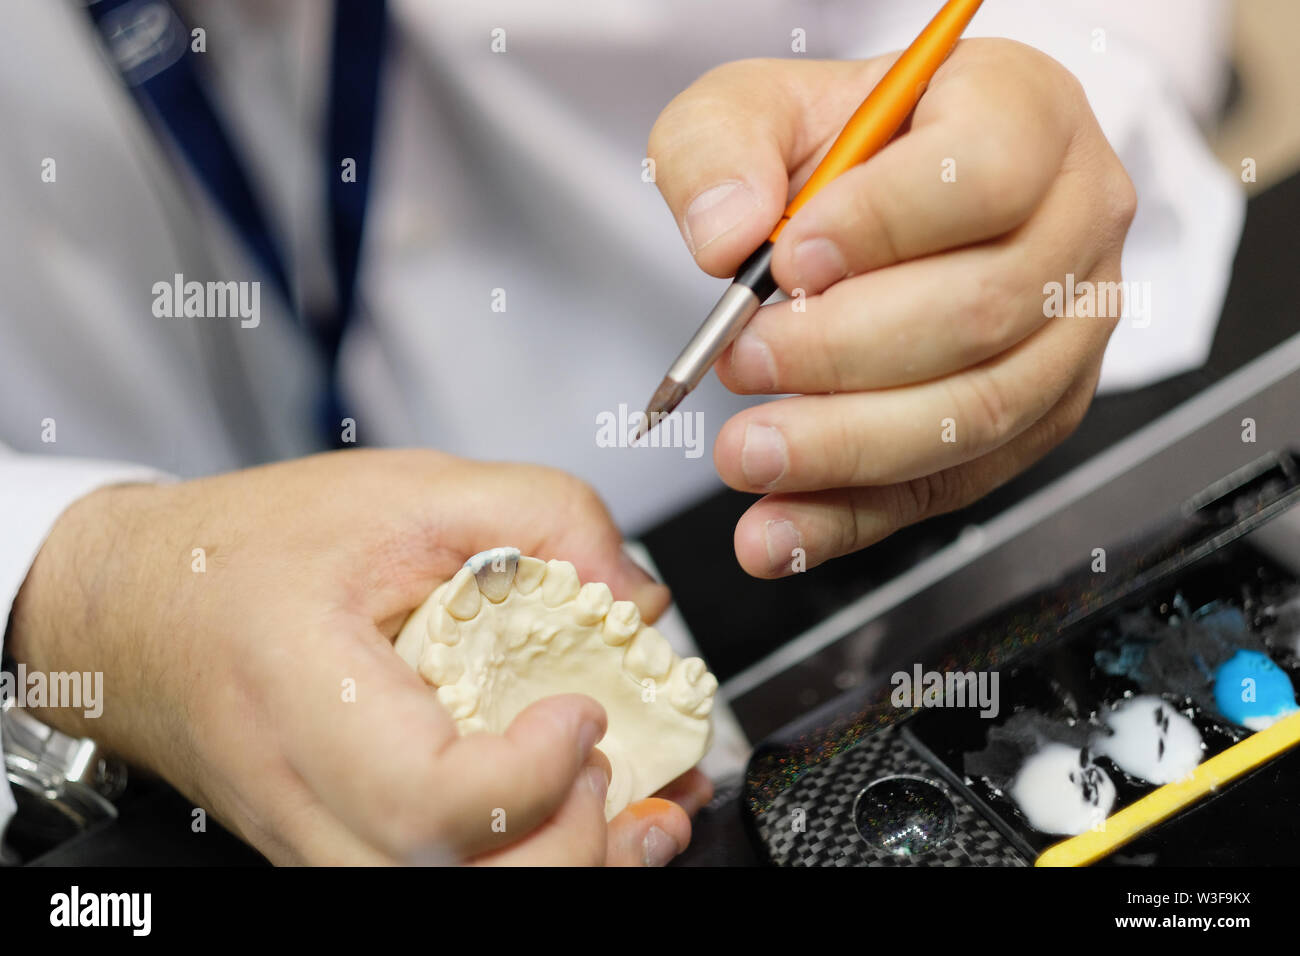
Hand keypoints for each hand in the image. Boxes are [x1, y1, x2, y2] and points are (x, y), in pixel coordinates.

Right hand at [8, 449, 709, 864]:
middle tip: (606, 763)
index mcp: (298, 692)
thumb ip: (542, 517)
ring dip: (561, 869)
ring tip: (621, 807)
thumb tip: (641, 598)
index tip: (582, 713)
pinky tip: (587, 822)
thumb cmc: (252, 549)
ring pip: (445, 906)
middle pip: (445, 886)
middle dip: (566, 847)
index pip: (424, 801)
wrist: (139, 607)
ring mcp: (313, 843)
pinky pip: (437, 889)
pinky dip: (528, 867)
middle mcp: (299, 798)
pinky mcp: (337, 853)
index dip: (529, 777)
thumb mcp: (407, 492)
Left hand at [649, 39, 1136, 576]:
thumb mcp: (756, 106)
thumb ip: (722, 147)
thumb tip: (726, 236)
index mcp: (1025, 114)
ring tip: (748, 453)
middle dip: (845, 352)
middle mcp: (1074, 224)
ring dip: (849, 446)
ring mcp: (1070, 333)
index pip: (984, 173)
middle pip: (985, 309)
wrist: (871, 203)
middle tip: (742, 363)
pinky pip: (953, 485)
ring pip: (980, 411)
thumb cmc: (834, 148)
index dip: (882, 225)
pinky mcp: (1033, 420)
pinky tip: (777, 531)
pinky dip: (853, 517)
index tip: (788, 260)